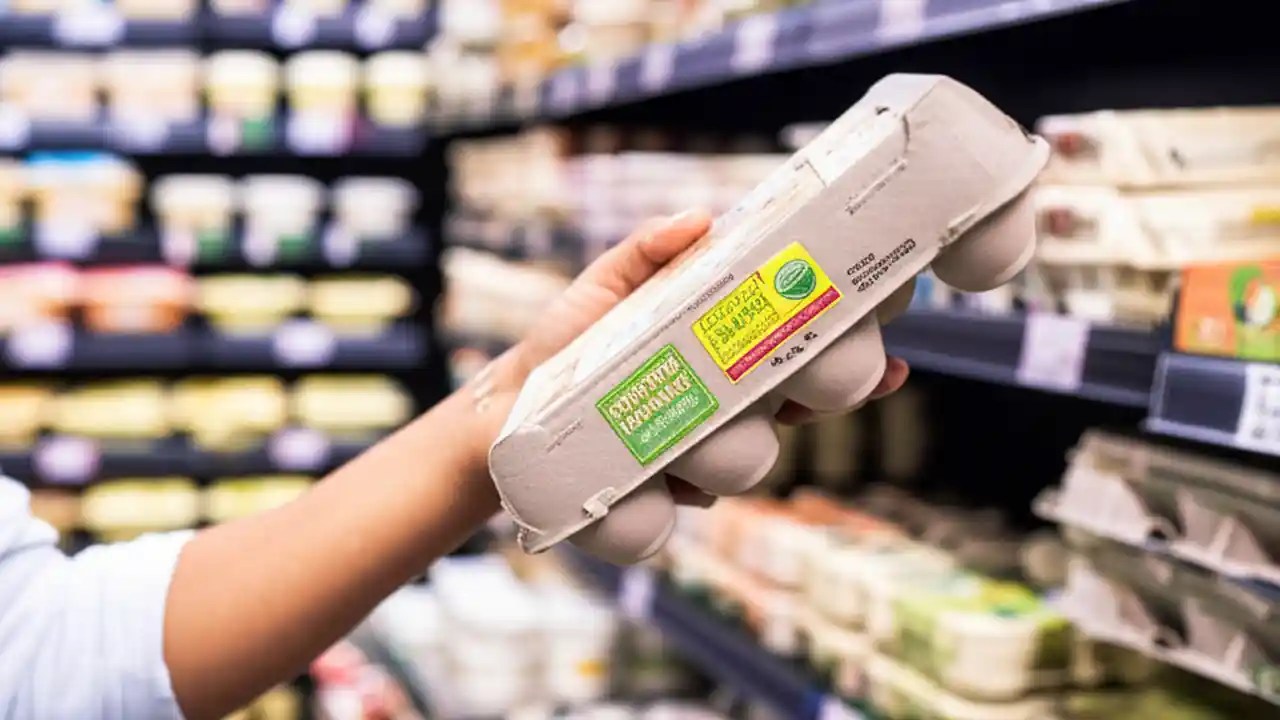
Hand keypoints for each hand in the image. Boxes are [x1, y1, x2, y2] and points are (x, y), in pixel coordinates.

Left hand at [468, 209, 909, 493]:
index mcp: (727, 350)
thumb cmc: (568, 343)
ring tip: (703, 434)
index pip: (806, 346)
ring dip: (739, 450)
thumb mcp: (605, 286)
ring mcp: (700, 451)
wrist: (511, 413)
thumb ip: (648, 250)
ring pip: (752, 459)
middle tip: (814, 382)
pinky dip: (684, 490)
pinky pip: (695, 500)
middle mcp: (728, 403)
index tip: (891, 337)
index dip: (854, 345)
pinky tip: (669, 479)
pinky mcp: (665, 492)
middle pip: (801, 406)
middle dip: (820, 397)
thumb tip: (701, 219)